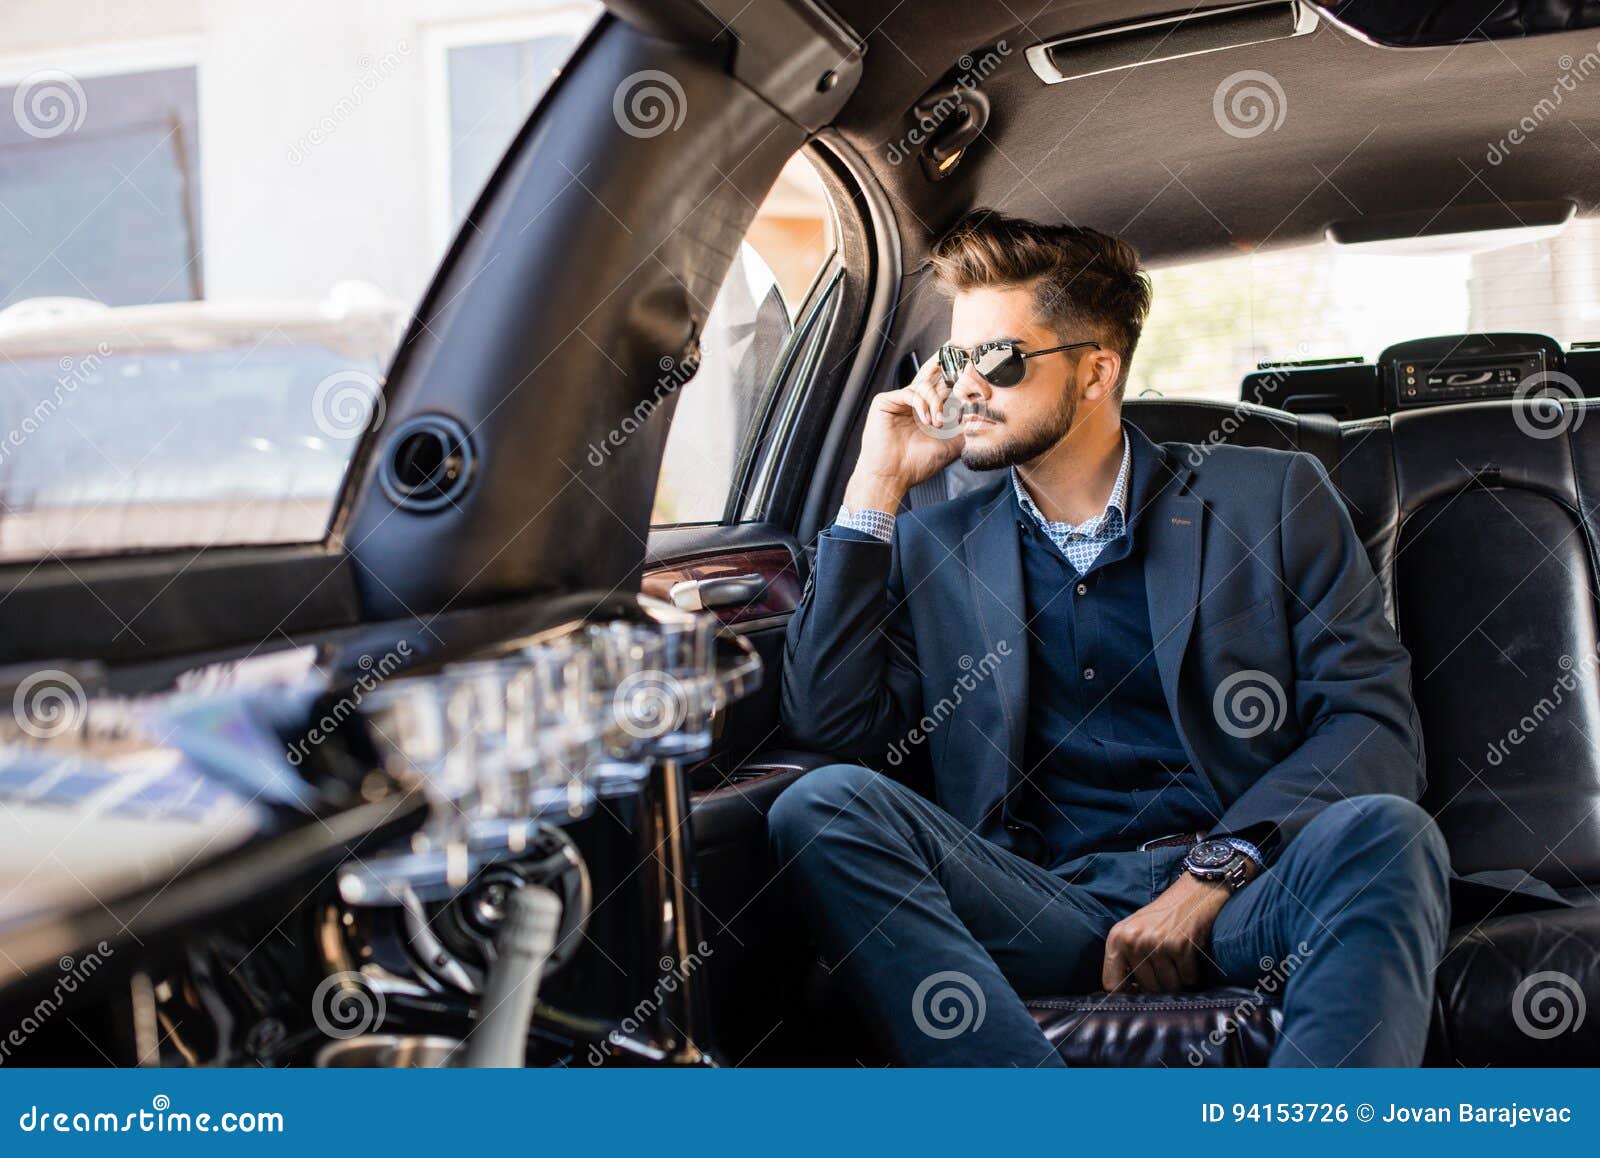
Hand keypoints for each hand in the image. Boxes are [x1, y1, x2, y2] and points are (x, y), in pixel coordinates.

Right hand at [842, 358, 965, 512]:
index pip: (945, 386)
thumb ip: (965, 431)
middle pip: (934, 377)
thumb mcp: (950, 446)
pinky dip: (922, 404)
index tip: (977, 392)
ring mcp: (899, 401)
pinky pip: (909, 393)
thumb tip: (985, 421)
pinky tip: (926, 420)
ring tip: (937, 424)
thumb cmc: (915, 465)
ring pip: (924, 385)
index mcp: (928, 409)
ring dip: (936, 402)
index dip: (961, 384)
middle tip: (965, 382)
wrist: (893, 477)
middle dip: (951, 377)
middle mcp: (914, 401)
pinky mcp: (885, 402)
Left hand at [1101, 873, 1231, 993]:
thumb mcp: (1134, 932)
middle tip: (1168, 970)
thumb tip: (1126, 997)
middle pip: (1146, 989)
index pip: (1111, 984)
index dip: (1126, 996)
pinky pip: (1188, 979)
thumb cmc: (1163, 916)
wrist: (1194, 893)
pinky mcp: (1179, 946)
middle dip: (1160, 987)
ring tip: (1179, 962)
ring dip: (1179, 981)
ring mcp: (1156, 944)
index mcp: (1117, 938)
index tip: (1138, 996)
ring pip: (1168, 987)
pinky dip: (1193, 974)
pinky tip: (1190, 956)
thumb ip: (1126, 960)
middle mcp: (1133, 941)